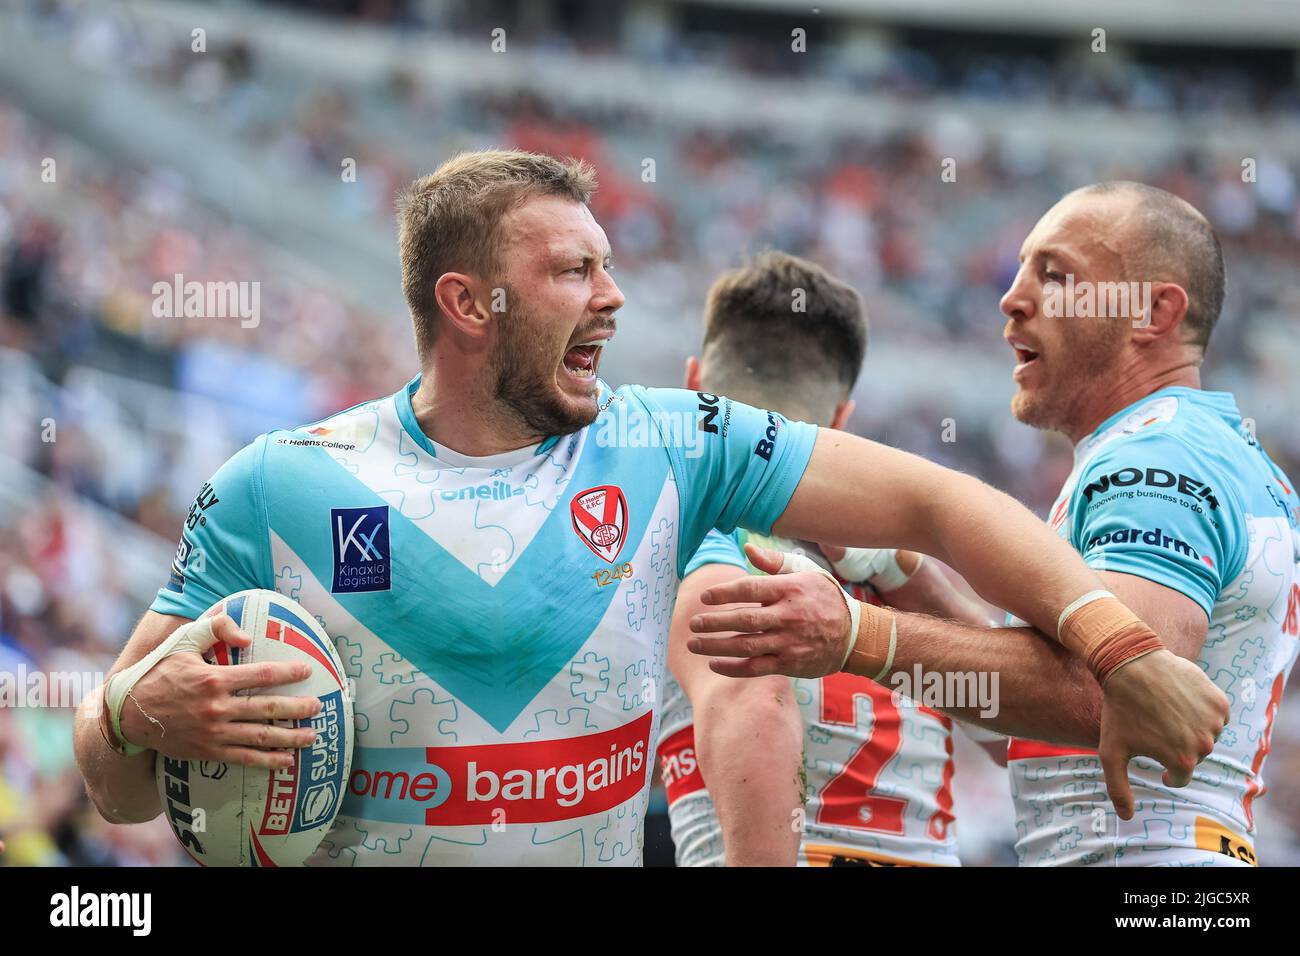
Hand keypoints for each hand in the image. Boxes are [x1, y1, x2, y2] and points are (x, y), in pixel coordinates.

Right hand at [117, 613, 322, 768]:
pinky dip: (267, 761)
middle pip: (267, 708)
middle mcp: (217, 707)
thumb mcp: (184, 640)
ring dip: (289, 737)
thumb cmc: (160, 671)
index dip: (289, 672)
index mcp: (214, 678)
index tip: (308, 670)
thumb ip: (216, 627)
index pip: (262, 674)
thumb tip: (247, 634)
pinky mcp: (207, 751)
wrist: (129, 712)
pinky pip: (243, 758)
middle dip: (297, 708)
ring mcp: (213, 732)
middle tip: (318, 707)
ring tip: (312, 736)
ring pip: (260, 736)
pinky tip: (286, 761)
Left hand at [687, 543, 850, 678]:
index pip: (750, 588)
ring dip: (717, 646)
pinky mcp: (790, 664)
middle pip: (744, 619)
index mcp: (790, 589)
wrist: (855, 635)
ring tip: (694, 644)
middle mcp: (789, 616)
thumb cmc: (823, 598)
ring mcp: (789, 642)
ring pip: (746, 645)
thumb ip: (774, 562)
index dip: (724, 592)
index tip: (705, 597)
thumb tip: (747, 548)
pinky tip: (714, 664)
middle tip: (693, 623)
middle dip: (714, 622)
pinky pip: (756, 668)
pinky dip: (733, 668)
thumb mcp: (805, 573)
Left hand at [1098, 649, 1228, 818]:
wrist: (1131, 665)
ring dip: (1192, 730)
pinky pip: (1216, 715)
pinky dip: (1203, 712)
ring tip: (1167, 714)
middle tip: (1157, 730)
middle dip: (1176, 748)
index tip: (1158, 764)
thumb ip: (1118, 788)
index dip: (1167, 771)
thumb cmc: (1119, 710)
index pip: (1180, 777)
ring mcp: (1214, 723)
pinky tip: (1181, 701)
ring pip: (1207, 735)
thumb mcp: (1111, 752)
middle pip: (1194, 756)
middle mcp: (1203, 745)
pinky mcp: (1220, 702)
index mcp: (1181, 762)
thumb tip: (1127, 817)